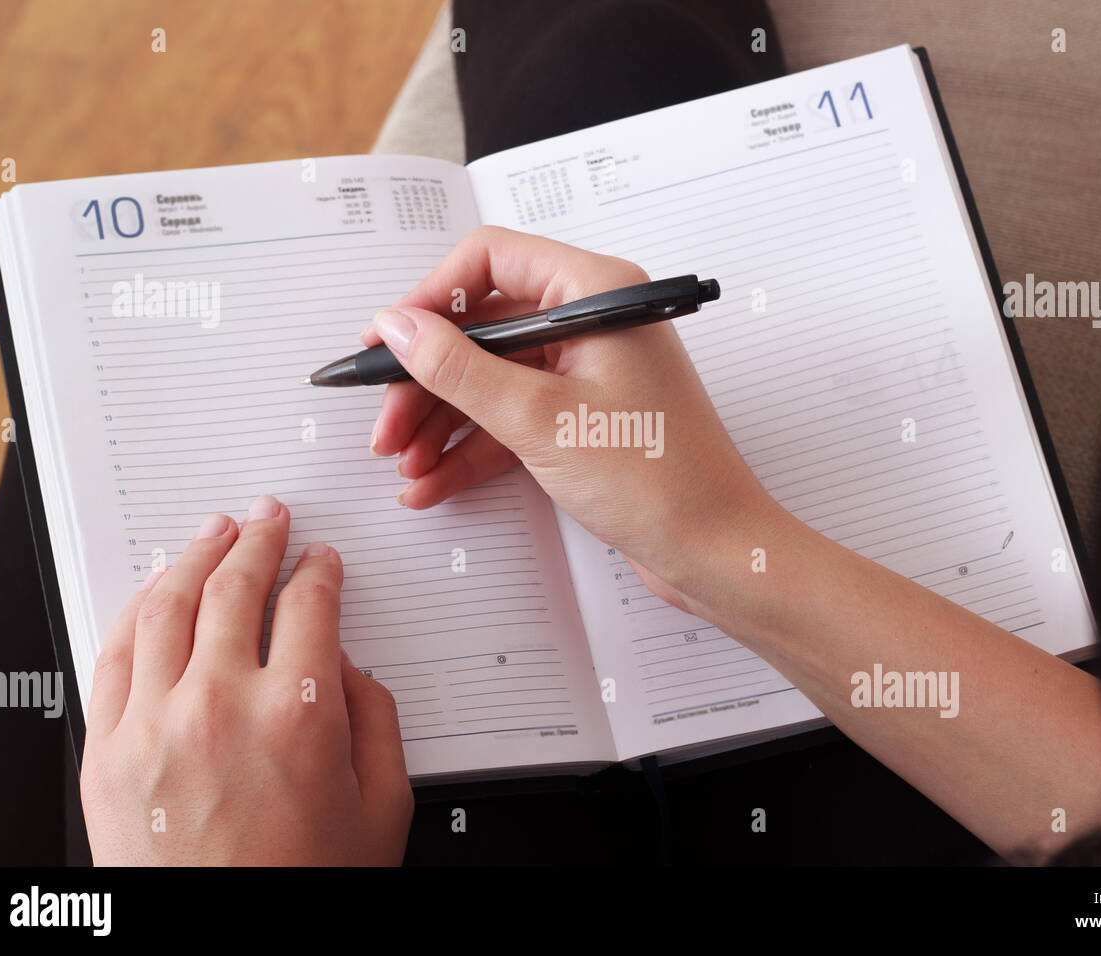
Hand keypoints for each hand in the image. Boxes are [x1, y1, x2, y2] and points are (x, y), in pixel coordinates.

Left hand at [80, 494, 412, 864]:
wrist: (229, 949)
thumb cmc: (305, 886)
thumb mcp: (383, 805)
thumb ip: (376, 720)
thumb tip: (346, 667)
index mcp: (300, 716)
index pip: (309, 605)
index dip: (318, 571)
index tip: (320, 561)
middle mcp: (223, 706)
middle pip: (236, 588)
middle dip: (258, 541)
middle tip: (268, 519)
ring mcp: (156, 724)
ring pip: (169, 606)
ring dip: (195, 556)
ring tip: (213, 533)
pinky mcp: (108, 752)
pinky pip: (116, 654)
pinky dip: (138, 607)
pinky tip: (155, 589)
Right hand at [364, 226, 780, 617]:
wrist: (715, 550)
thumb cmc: (657, 479)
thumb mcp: (539, 420)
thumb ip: (459, 369)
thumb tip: (399, 326)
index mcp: (595, 294)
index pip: (491, 261)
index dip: (429, 298)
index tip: (386, 341)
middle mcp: (593, 322)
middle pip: (484, 328)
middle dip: (428, 379)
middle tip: (385, 424)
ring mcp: (590, 372)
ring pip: (494, 379)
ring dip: (443, 421)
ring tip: (403, 465)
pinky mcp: (586, 419)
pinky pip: (514, 419)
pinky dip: (474, 449)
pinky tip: (433, 484)